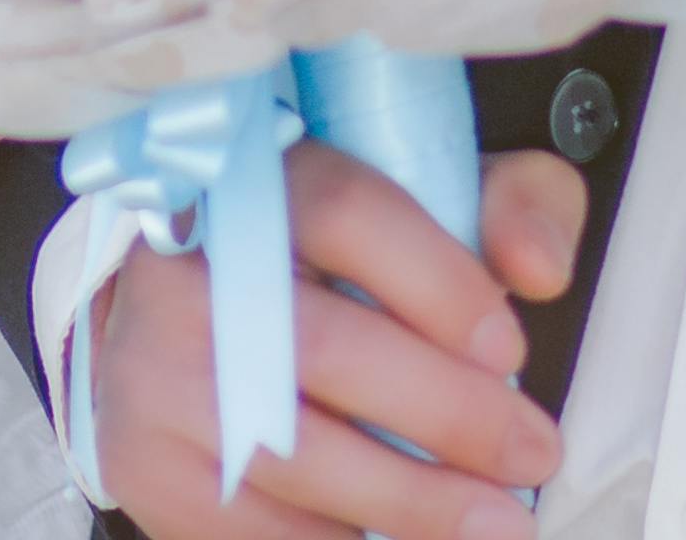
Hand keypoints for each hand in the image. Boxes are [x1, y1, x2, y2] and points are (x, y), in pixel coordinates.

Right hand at [96, 140, 586, 539]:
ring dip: (415, 503)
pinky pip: (257, 526)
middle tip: (534, 454)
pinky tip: (397, 531)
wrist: (179, 319)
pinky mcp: (147, 465)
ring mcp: (153, 374)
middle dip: (450, 415)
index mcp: (254, 182)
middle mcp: (184, 271)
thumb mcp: (428, 196)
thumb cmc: (329, 260)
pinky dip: (343, 537)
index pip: (345, 213)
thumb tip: (538, 267)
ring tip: (496, 520)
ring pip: (294, 454)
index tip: (509, 350)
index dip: (439, 283)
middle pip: (326, 347)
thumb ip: (509, 201)